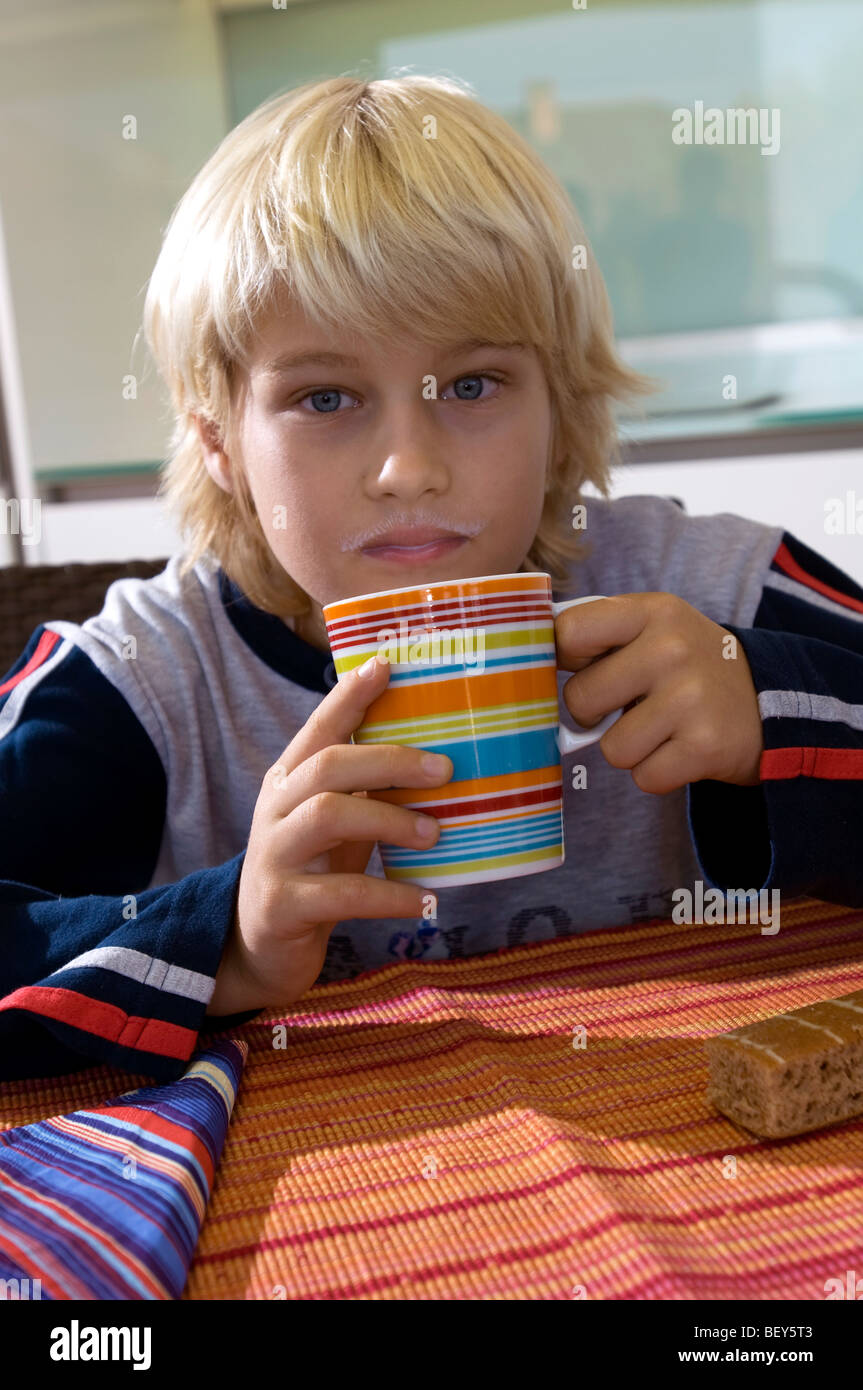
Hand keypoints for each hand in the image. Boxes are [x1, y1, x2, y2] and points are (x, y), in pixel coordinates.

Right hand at [206, 653, 452, 1014]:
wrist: (258, 947)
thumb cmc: (311, 873)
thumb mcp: (335, 824)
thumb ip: (366, 791)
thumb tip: (440, 756)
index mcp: (288, 782)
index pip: (319, 729)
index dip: (350, 696)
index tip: (387, 665)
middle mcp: (275, 810)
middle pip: (328, 766)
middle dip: (390, 760)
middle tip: (445, 769)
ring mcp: (273, 857)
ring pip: (329, 815)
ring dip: (390, 818)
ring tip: (436, 833)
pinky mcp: (282, 906)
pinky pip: (340, 893)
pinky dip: (389, 896)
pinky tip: (425, 900)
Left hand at [555, 593, 763, 794]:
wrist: (771, 702)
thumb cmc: (688, 668)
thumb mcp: (655, 628)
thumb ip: (599, 635)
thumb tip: (528, 661)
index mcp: (652, 611)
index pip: (568, 632)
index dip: (561, 659)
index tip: (579, 668)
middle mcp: (671, 648)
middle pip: (579, 700)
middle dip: (594, 714)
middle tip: (628, 706)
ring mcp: (691, 698)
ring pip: (610, 749)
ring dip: (629, 748)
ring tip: (660, 729)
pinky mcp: (706, 746)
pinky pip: (644, 777)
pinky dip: (657, 773)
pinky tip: (680, 750)